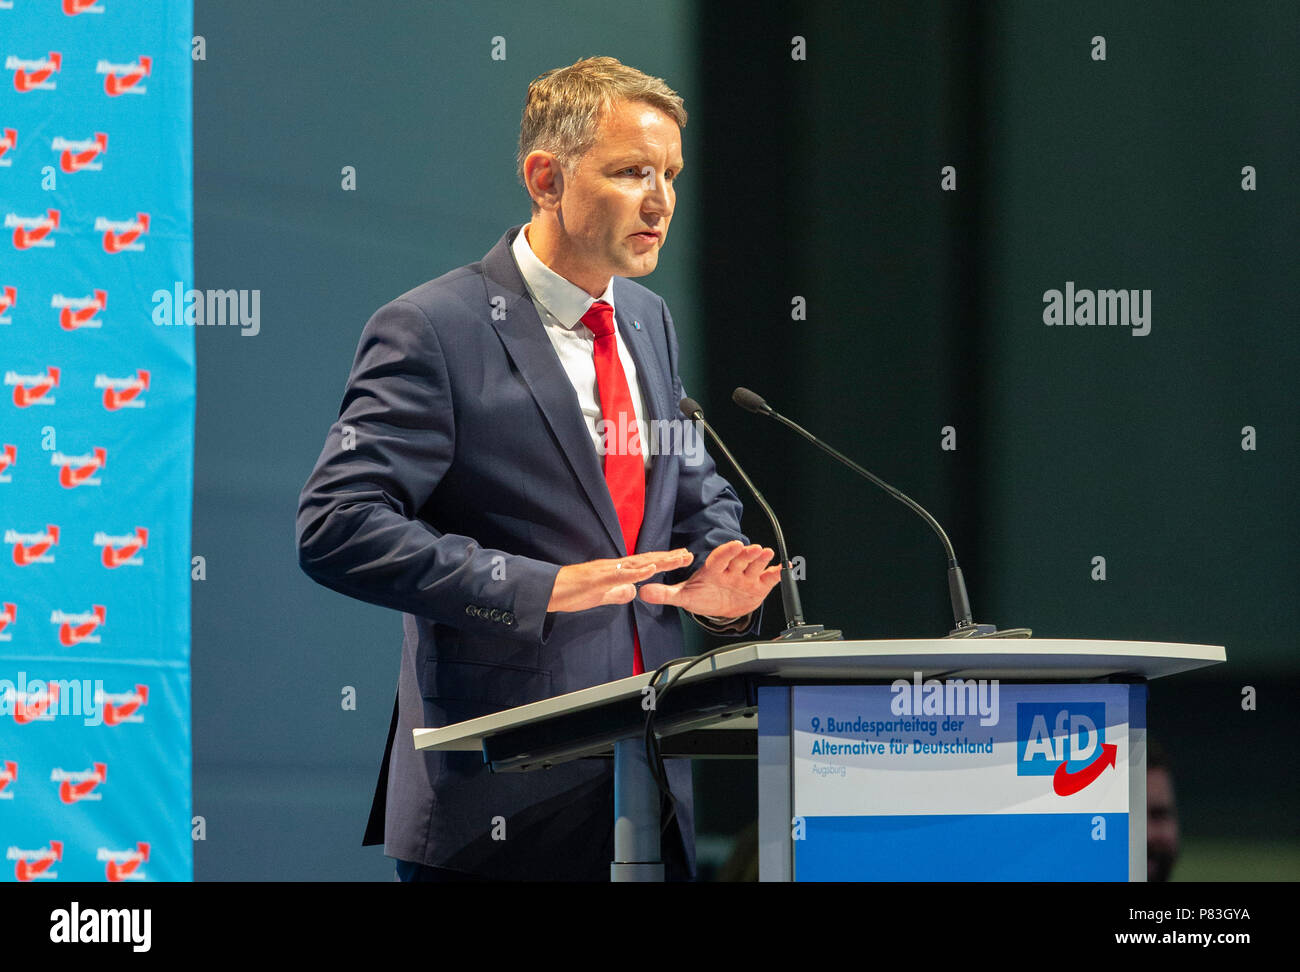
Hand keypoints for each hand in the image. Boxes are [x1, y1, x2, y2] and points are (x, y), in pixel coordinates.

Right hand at [547, 548, 693, 612]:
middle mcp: (615, 566)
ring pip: (638, 564)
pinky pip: (621, 574)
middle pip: (647, 561)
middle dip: (669, 558)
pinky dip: (638, 572)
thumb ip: (616, 593)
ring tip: (678, 558)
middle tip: (689, 554)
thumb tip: (633, 593)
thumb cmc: (572, 592)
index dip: (663, 562)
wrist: (549, 590)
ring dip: (659, 561)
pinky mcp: (599, 578)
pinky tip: (652, 569)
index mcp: (616, 571)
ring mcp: (608, 570)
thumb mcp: (600, 596)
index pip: (644, 565)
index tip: (681, 558)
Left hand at [637, 541, 780, 618]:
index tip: (733, 544)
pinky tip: (782, 569)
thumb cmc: (702, 596)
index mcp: (714, 569)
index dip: (727, 552)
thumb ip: (665, 594)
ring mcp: (746, 577)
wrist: (719, 608)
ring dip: (761, 559)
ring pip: (754, 566)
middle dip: (746, 554)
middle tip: (754, 548)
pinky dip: (776, 574)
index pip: (720, 557)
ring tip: (767, 553)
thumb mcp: (683, 597)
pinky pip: (768, 578)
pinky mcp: (758, 586)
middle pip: (739, 559)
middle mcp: (732, 570)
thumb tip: (643, 593)